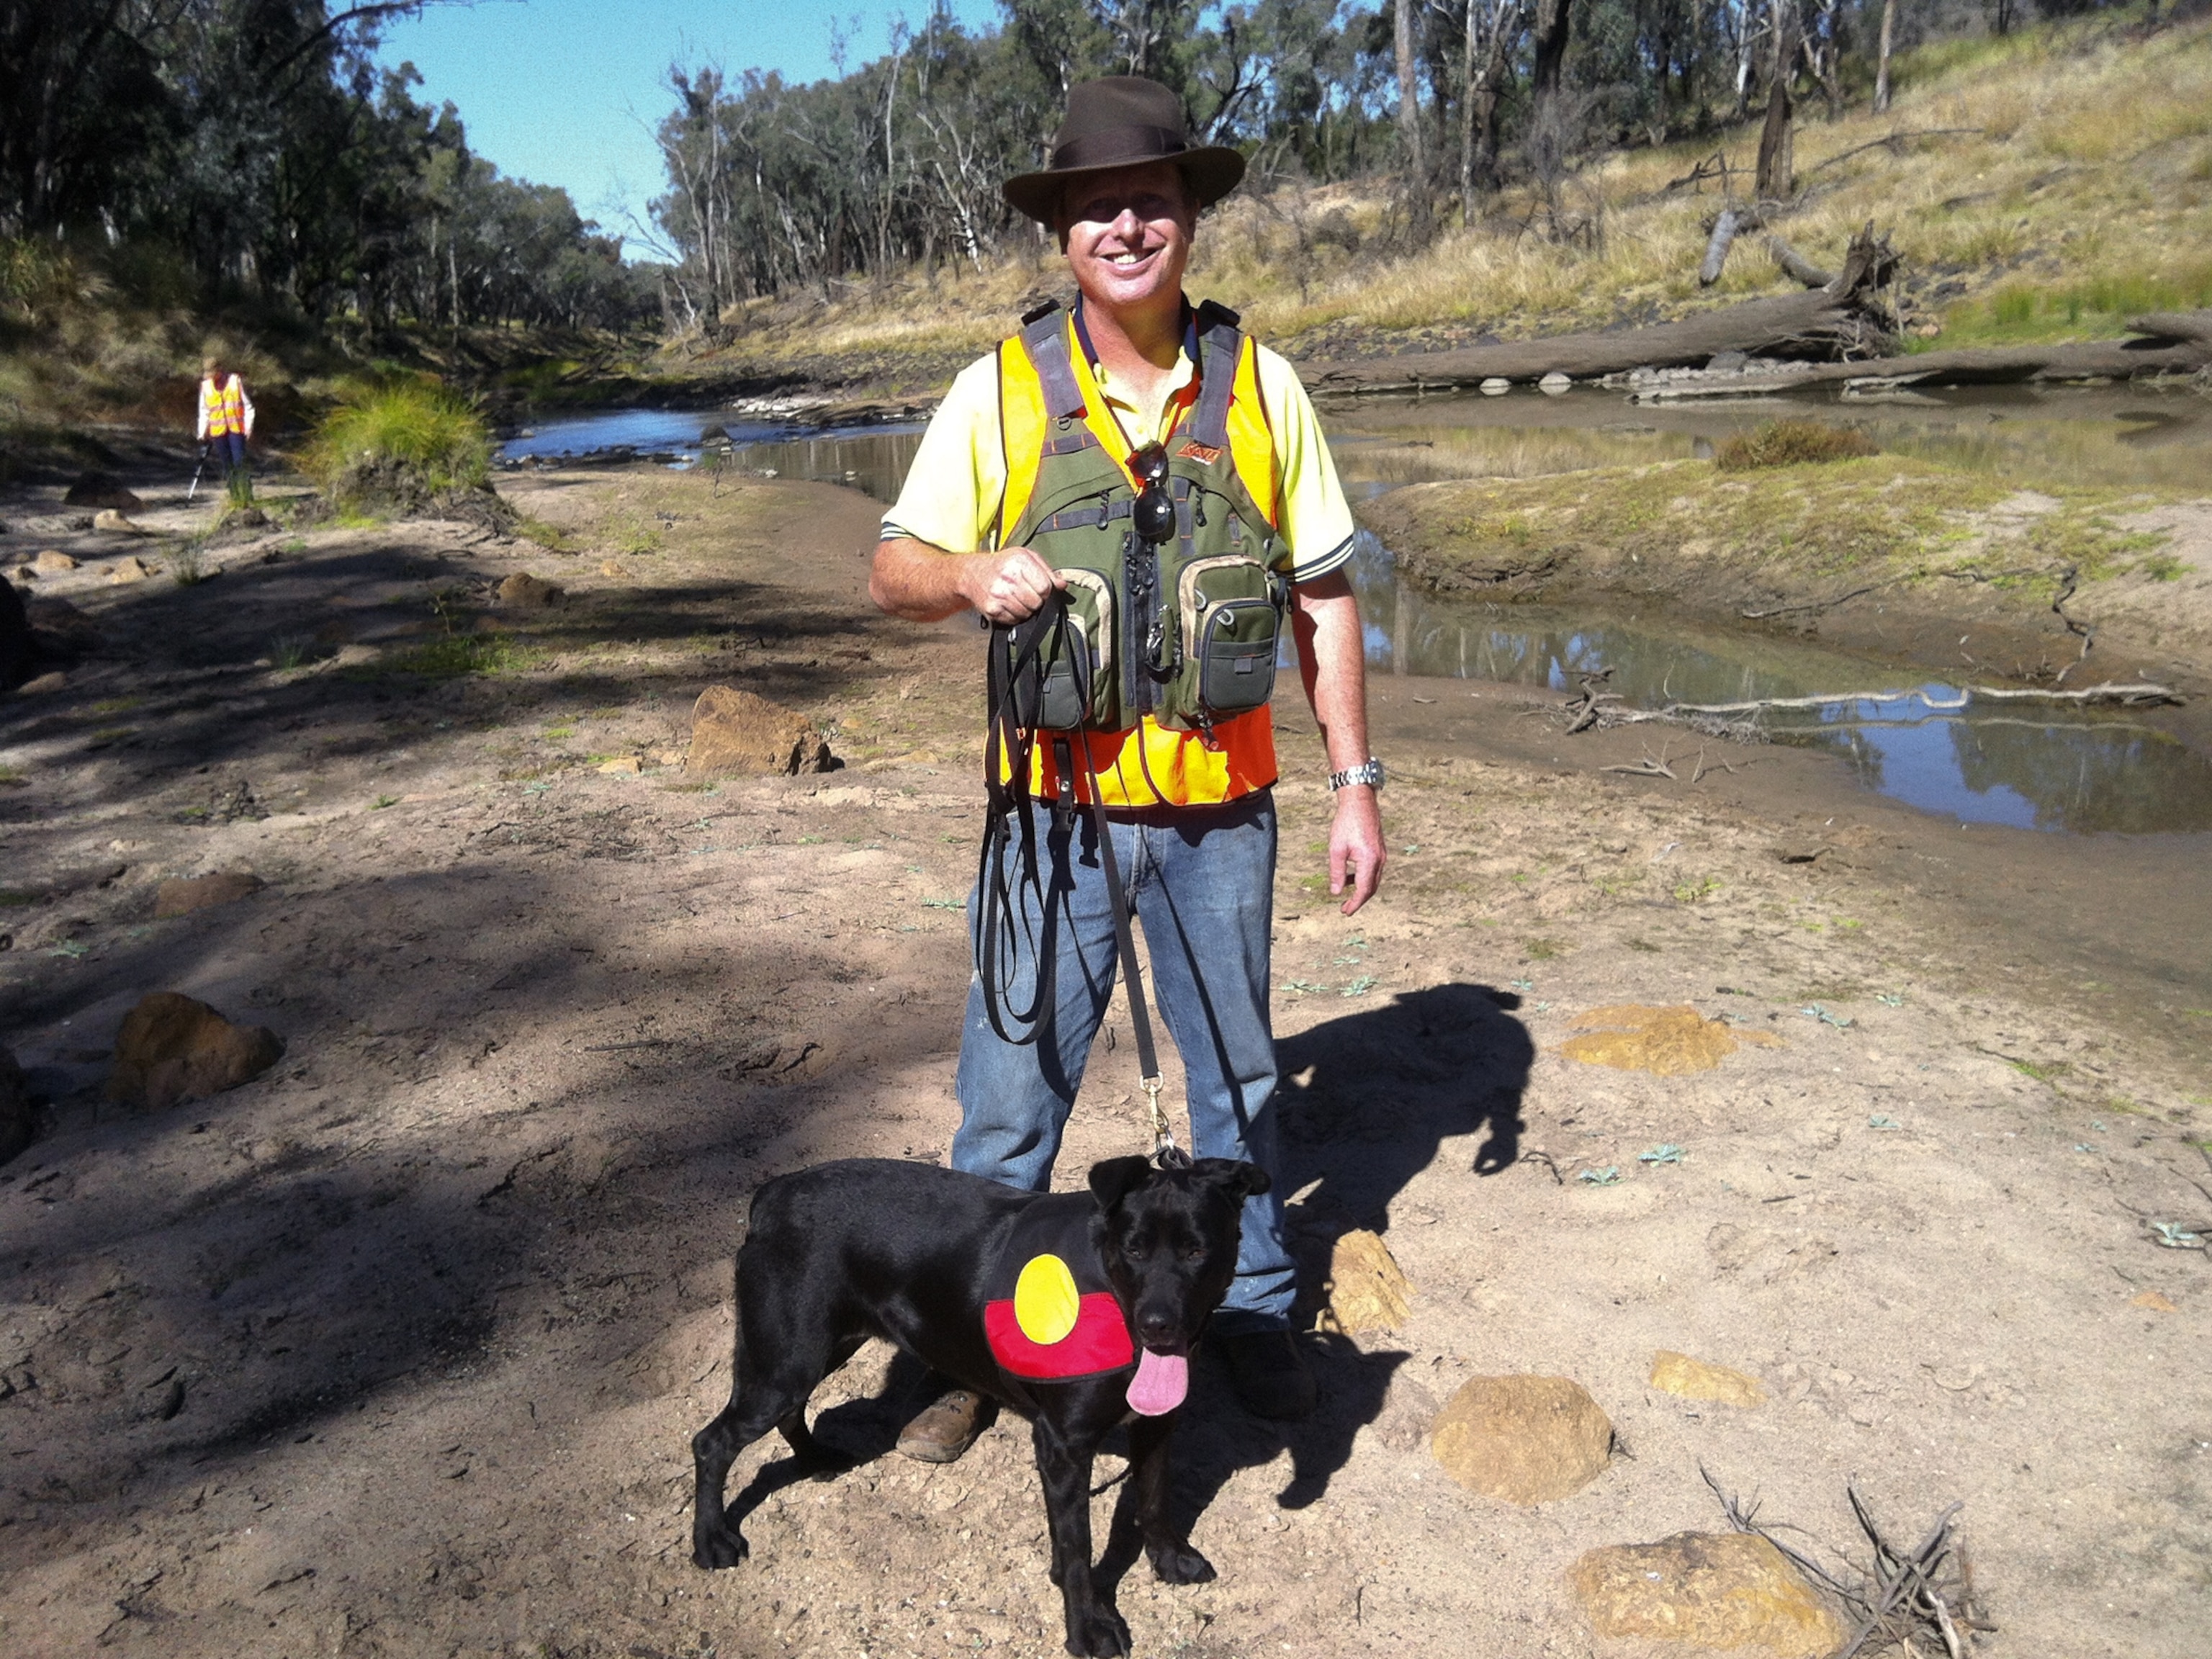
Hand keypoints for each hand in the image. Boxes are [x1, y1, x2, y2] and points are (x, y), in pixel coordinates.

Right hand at [960, 547, 1064, 623]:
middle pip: (1037, 602)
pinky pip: (1014, 620)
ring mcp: (999, 595)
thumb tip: (1062, 585)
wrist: (971, 573)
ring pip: (1026, 613)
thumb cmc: (1002, 564)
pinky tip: (1008, 604)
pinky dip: (1014, 616)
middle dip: (1036, 601)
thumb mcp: (1025, 557)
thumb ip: (1046, 571)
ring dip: (1026, 609)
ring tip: (1017, 598)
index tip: (1041, 590)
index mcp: (1019, 561)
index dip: (1047, 592)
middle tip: (1027, 594)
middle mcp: (1008, 577)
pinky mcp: (992, 609)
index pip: (1045, 587)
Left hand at [1328, 786, 1384, 915]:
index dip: (1355, 904)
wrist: (1360, 801)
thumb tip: (1336, 892)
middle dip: (1359, 900)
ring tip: (1347, 895)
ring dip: (1361, 889)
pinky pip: (1374, 870)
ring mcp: (1382, 855)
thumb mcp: (1336, 849)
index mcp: (1370, 860)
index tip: (1345, 912)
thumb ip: (1336, 872)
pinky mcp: (1380, 850)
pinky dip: (1364, 878)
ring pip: (1374, 880)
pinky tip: (1351, 877)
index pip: (1364, 890)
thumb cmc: (1347, 822)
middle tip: (1345, 908)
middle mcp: (1380, 860)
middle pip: (1371, 888)